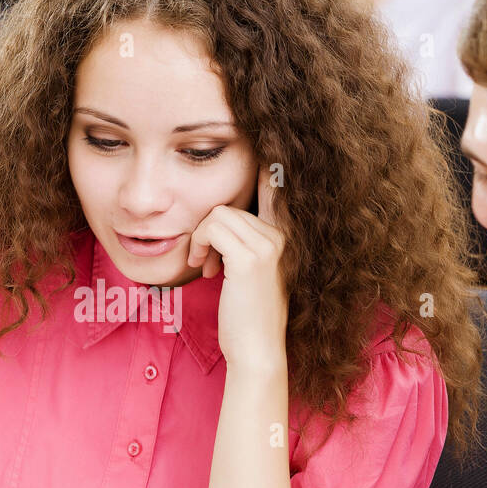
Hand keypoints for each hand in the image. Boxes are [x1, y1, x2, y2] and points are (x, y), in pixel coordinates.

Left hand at [186, 167, 286, 372]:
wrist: (257, 350)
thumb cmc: (247, 315)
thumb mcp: (248, 272)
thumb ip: (241, 243)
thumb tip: (219, 219)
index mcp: (286, 236)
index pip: (276, 187)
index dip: (268, 166)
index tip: (267, 138)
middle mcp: (282, 236)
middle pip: (231, 205)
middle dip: (209, 230)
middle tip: (207, 261)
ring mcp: (270, 245)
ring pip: (219, 214)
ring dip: (202, 238)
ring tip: (206, 266)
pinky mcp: (252, 258)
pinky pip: (213, 227)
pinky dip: (200, 244)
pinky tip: (204, 268)